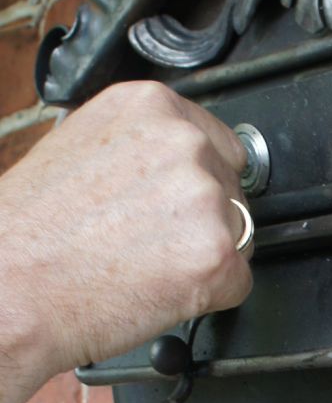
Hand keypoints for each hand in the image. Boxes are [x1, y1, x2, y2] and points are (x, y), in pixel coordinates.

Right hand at [0, 81, 252, 402]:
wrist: (11, 290)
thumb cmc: (30, 232)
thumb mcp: (81, 147)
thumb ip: (142, 147)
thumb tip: (176, 165)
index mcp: (151, 107)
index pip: (217, 143)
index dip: (198, 183)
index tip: (176, 205)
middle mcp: (185, 144)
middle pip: (230, 190)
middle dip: (201, 221)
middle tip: (147, 243)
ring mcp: (206, 199)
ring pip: (238, 235)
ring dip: (204, 257)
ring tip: (146, 266)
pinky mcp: (218, 257)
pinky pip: (238, 282)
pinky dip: (209, 296)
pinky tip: (161, 290)